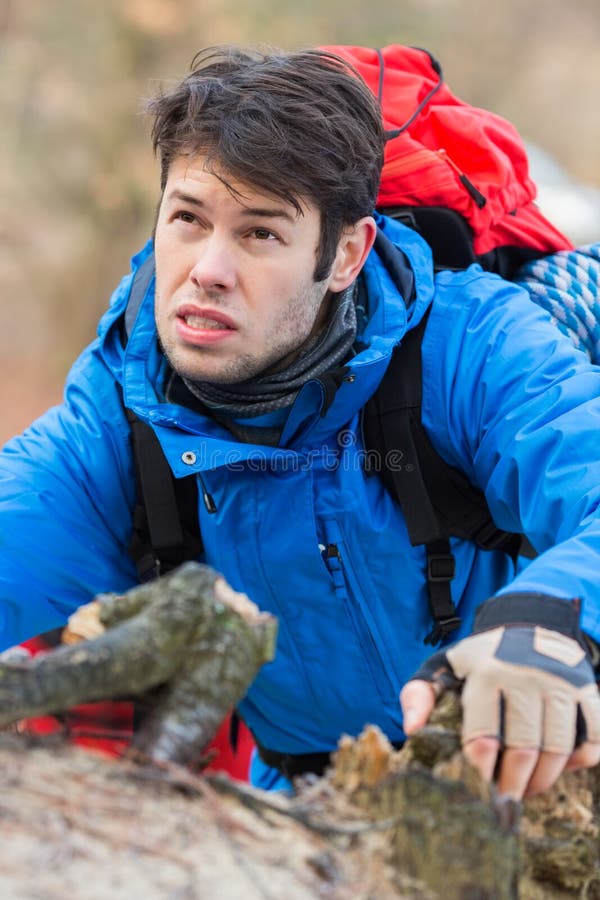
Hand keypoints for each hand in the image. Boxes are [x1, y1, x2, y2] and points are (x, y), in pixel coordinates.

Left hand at [400, 594, 599, 798]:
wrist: (529, 622)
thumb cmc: (481, 657)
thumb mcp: (445, 666)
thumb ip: (420, 695)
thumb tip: (412, 731)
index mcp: (487, 675)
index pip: (483, 738)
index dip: (479, 771)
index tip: (476, 787)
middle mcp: (526, 678)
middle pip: (523, 750)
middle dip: (511, 785)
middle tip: (502, 801)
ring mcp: (561, 685)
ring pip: (558, 750)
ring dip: (542, 780)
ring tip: (526, 790)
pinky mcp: (587, 691)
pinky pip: (591, 741)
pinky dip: (578, 762)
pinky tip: (559, 766)